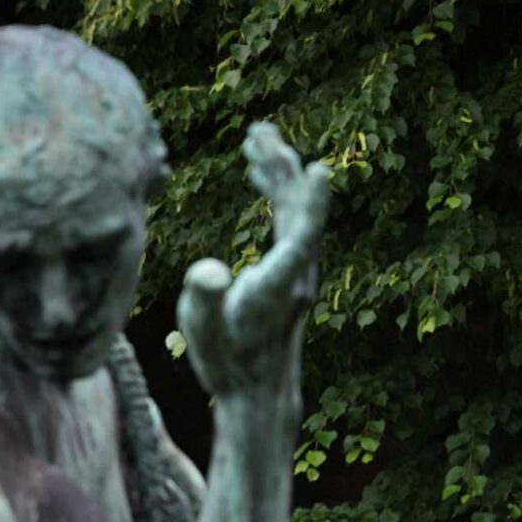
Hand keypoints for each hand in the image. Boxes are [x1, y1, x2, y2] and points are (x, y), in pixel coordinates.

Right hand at [177, 122, 330, 397]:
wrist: (257, 391)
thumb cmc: (227, 360)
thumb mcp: (202, 331)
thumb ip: (202, 297)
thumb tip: (208, 271)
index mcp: (278, 285)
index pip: (301, 238)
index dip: (311, 205)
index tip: (319, 170)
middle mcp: (297, 275)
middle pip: (298, 210)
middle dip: (280, 166)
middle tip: (257, 130)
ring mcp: (298, 271)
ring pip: (295, 210)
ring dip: (277, 172)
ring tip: (256, 136)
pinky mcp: (292, 271)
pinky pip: (291, 221)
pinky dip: (277, 192)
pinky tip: (258, 172)